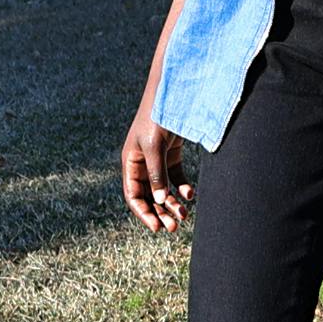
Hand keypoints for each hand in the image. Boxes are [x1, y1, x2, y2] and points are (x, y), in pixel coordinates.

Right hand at [120, 102, 190, 233]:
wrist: (173, 94)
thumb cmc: (156, 118)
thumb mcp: (154, 147)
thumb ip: (156, 174)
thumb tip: (159, 200)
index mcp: (131, 162)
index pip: (133, 195)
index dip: (143, 213)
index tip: (156, 228)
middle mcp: (142, 163)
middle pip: (149, 196)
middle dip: (161, 212)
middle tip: (175, 227)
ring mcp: (157, 159)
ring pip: (163, 189)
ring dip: (172, 203)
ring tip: (185, 215)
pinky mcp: (171, 154)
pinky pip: (175, 178)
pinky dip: (182, 188)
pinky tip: (191, 195)